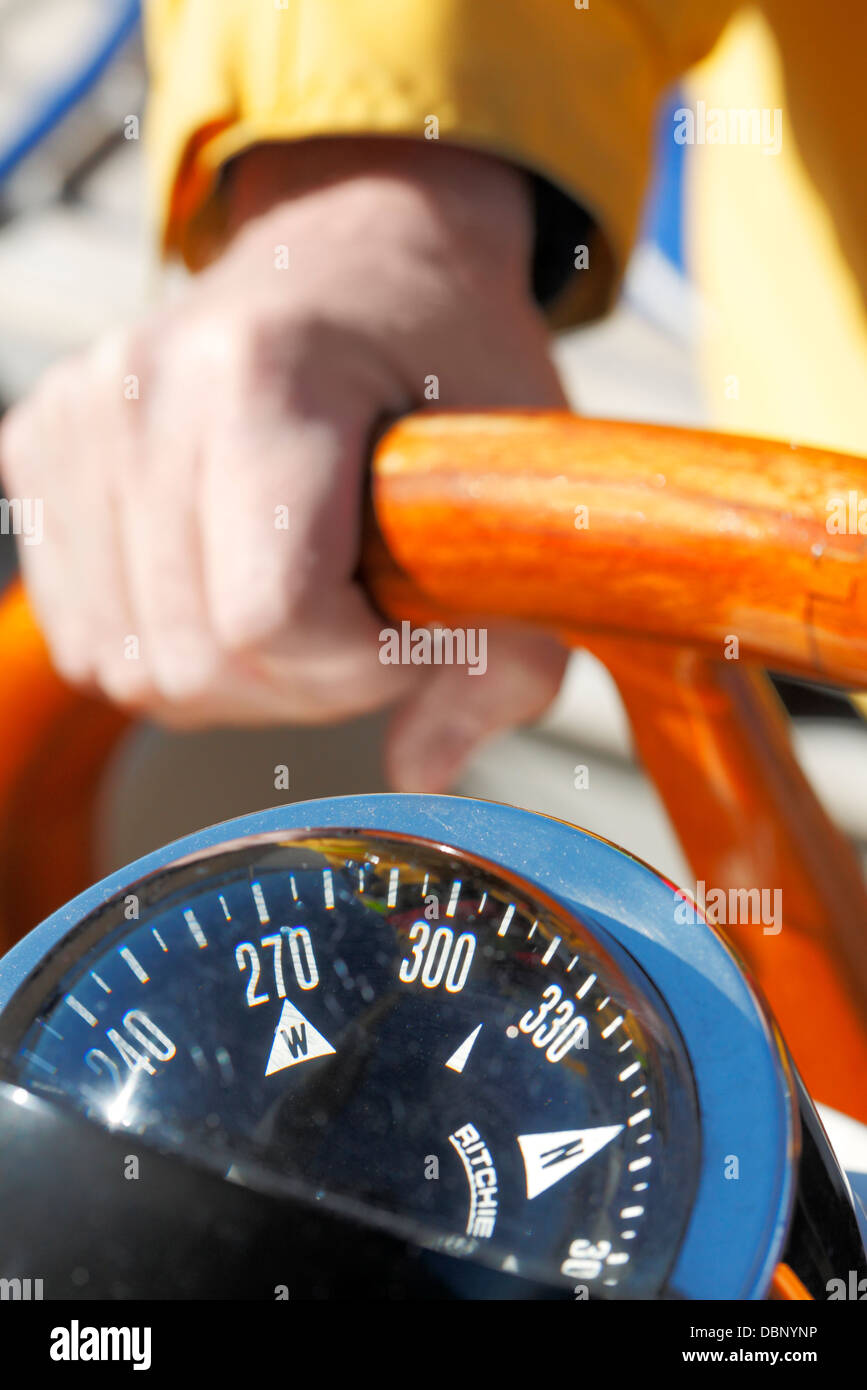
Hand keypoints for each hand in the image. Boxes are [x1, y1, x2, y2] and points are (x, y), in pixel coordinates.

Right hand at [0, 137, 567, 790]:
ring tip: (303, 601)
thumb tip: (422, 776)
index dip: (363, 665)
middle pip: (196, 661)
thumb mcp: (520, 488)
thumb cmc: (448, 361)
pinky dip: (168, 650)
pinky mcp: (38, 450)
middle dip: (306, 682)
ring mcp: (74, 419)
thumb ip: (508, 653)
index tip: (419, 626)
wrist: (352, 254)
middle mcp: (141, 389)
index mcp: (265, 375)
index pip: (273, 620)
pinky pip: (88, 639)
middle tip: (367, 622)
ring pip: (132, 669)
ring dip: (237, 677)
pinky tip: (229, 588)